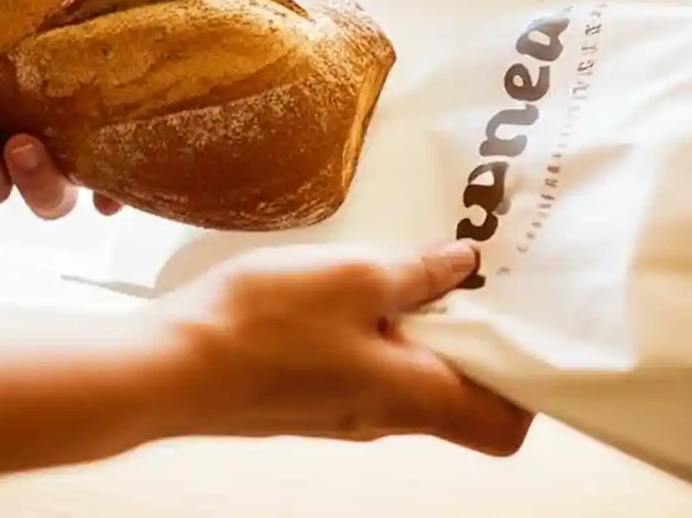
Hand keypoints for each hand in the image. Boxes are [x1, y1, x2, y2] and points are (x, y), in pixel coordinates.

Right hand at [151, 241, 531, 454]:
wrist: (166, 369)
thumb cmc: (258, 330)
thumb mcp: (353, 277)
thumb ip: (418, 272)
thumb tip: (462, 264)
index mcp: (414, 397)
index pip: (506, 426)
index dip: (525, 381)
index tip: (522, 319)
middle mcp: (384, 416)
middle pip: (458, 391)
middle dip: (467, 330)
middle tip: (462, 268)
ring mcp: (340, 409)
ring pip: (404, 372)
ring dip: (413, 323)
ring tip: (400, 264)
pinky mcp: (304, 394)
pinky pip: (359, 364)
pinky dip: (367, 327)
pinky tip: (341, 285)